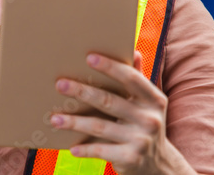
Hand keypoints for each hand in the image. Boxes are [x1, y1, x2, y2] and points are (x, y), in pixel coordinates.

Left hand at [50, 51, 183, 174]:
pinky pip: (101, 150)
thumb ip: (138, 80)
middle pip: (109, 101)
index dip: (110, 67)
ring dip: (74, 122)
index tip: (88, 57)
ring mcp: (141, 140)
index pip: (131, 79)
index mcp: (154, 100)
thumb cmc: (144, 125)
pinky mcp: (131, 159)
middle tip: (60, 84)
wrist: (159, 165)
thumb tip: (135, 51)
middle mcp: (149, 119)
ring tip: (54, 118)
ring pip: (99, 126)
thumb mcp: (148, 104)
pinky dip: (85, 149)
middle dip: (82, 91)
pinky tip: (71, 147)